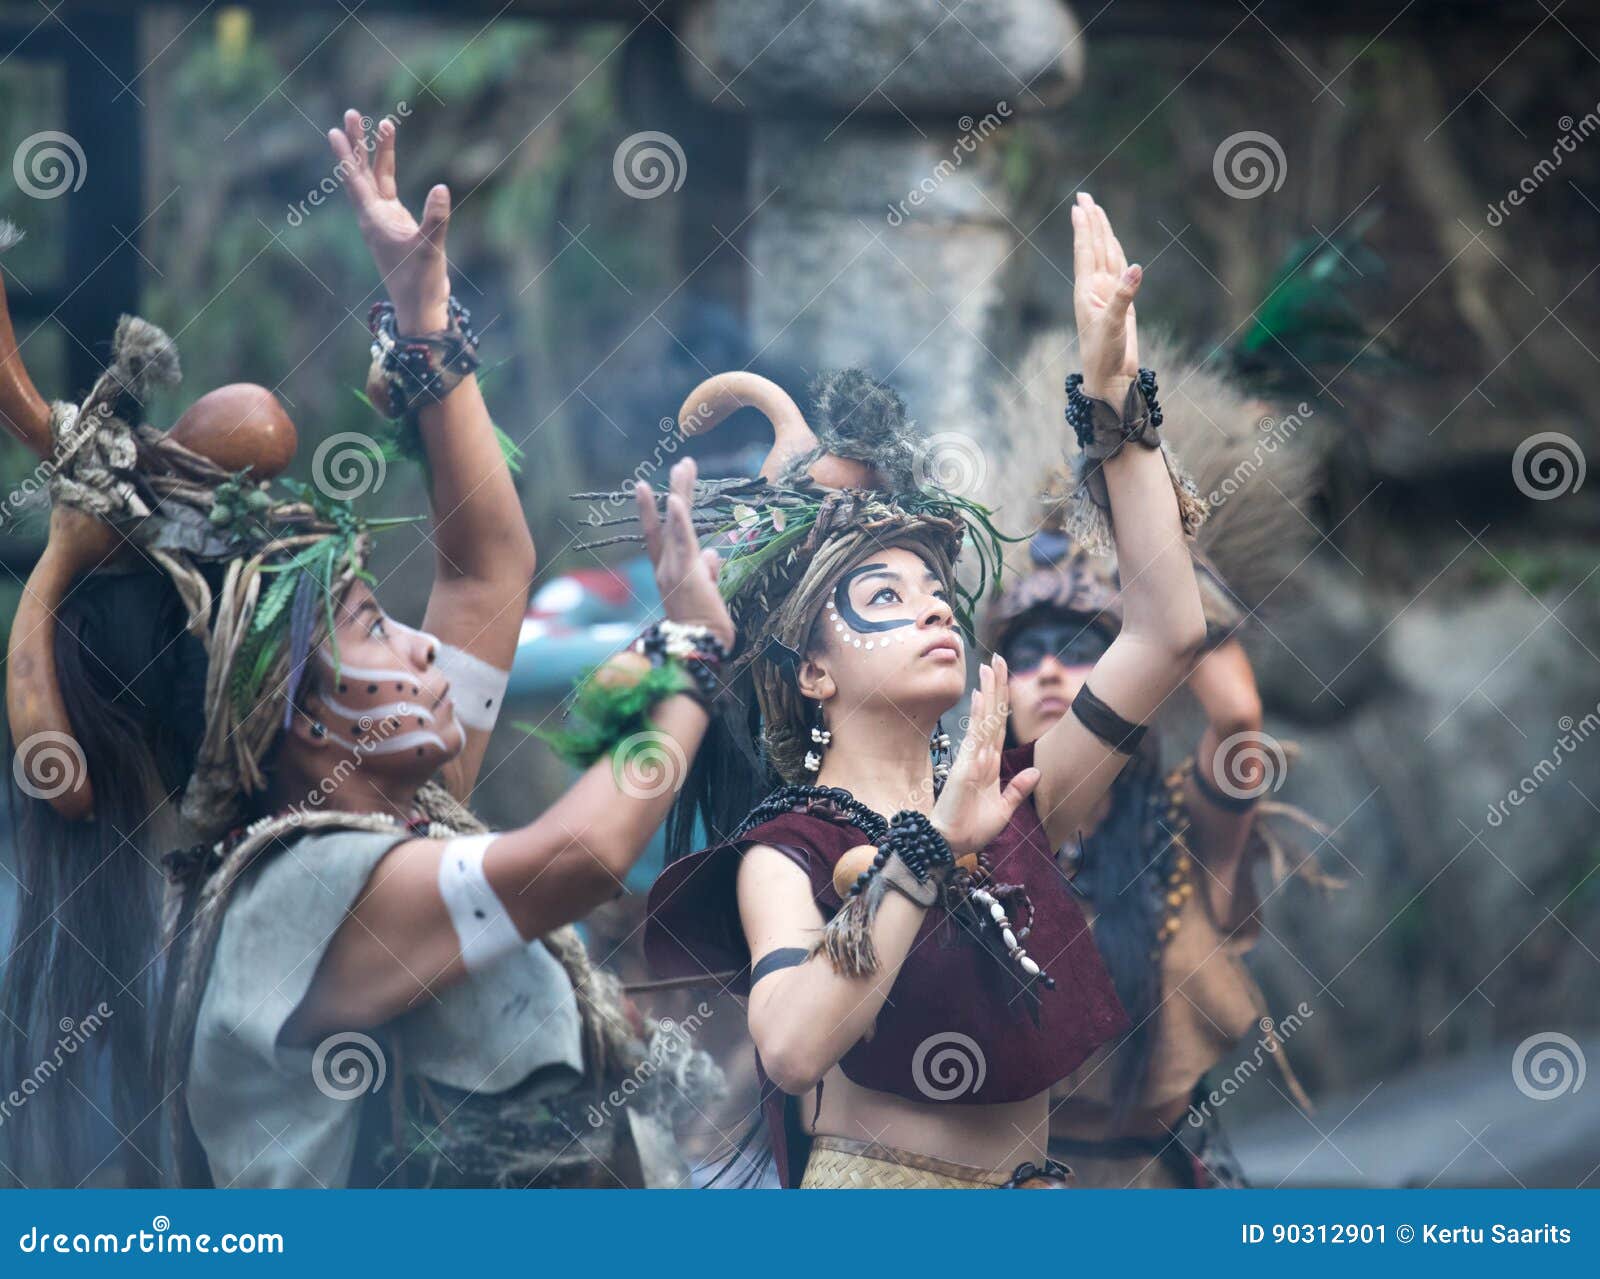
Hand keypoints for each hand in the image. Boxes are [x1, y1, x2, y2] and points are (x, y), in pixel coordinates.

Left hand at [327, 108, 449, 331]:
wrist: (421, 306)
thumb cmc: (420, 282)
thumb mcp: (430, 250)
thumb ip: (435, 220)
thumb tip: (441, 188)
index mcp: (374, 220)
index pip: (356, 181)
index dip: (346, 156)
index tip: (335, 131)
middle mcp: (374, 216)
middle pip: (362, 172)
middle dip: (358, 144)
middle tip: (351, 114)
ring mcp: (385, 219)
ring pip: (377, 178)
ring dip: (378, 152)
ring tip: (384, 124)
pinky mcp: (398, 224)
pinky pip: (389, 189)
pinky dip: (389, 170)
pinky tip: (390, 154)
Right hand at [637, 458, 735, 652]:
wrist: (697, 651)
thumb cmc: (703, 628)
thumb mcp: (706, 593)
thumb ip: (707, 570)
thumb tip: (714, 553)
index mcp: (668, 572)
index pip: (659, 535)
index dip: (655, 510)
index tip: (650, 486)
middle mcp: (665, 567)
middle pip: (669, 521)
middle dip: (677, 489)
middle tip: (683, 463)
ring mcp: (673, 569)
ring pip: (677, 524)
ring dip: (680, 492)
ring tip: (684, 466)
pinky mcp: (685, 573)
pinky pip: (682, 540)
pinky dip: (677, 519)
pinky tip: (675, 498)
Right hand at [931, 656, 1040, 859]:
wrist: (950, 845)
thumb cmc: (971, 830)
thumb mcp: (1004, 810)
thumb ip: (1018, 790)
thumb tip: (1037, 771)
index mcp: (988, 763)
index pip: (997, 725)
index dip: (1001, 700)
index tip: (1002, 676)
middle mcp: (980, 755)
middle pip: (991, 714)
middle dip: (996, 686)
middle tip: (997, 657)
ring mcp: (972, 759)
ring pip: (985, 719)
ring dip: (989, 692)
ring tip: (990, 665)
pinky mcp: (966, 768)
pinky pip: (976, 738)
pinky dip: (980, 717)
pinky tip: (983, 697)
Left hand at [1071, 192, 1140, 403]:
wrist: (1110, 378)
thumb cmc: (1104, 355)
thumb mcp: (1112, 325)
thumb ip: (1124, 296)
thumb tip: (1136, 267)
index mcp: (1087, 291)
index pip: (1086, 252)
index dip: (1084, 228)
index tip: (1079, 205)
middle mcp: (1095, 289)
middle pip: (1094, 247)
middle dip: (1090, 222)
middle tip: (1084, 196)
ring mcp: (1107, 295)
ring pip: (1106, 255)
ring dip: (1102, 233)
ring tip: (1096, 212)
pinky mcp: (1121, 303)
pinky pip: (1120, 271)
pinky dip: (1118, 254)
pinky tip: (1114, 243)